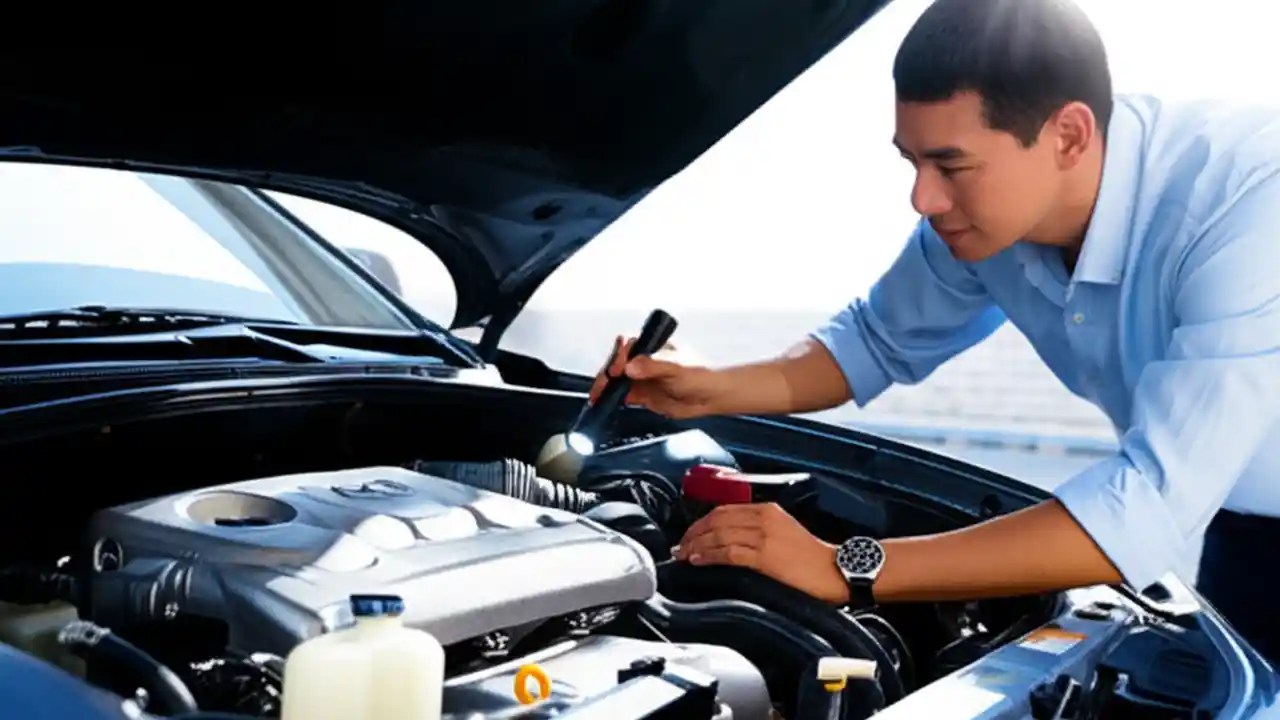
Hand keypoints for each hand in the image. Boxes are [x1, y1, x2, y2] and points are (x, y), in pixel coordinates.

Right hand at [587, 334, 724, 419]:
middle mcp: (643, 360)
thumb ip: (653, 367)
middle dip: (607, 374)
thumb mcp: (676, 368)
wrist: (711, 397)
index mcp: (651, 347)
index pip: (627, 347)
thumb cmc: (700, 375)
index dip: (618, 357)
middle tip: (602, 387)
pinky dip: (612, 400)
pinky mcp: (642, 395)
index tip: (617, 369)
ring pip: (617, 380)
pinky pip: (622, 395)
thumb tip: (630, 367)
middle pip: (617, 364)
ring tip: (597, 397)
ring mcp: (642, 378)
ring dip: (606, 388)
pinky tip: (604, 404)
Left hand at [673, 503, 850, 604]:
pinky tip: (698, 560)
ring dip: (696, 546)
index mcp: (767, 510)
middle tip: (680, 547)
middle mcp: (763, 518)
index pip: (724, 511)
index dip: (701, 523)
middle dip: (694, 533)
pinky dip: (709, 555)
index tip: (689, 535)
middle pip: (716, 520)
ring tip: (683, 555)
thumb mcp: (784, 532)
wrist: (836, 570)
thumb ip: (759, 530)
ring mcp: (764, 537)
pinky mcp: (765, 557)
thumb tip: (730, 541)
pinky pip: (729, 553)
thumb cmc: (812, 558)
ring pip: (719, 535)